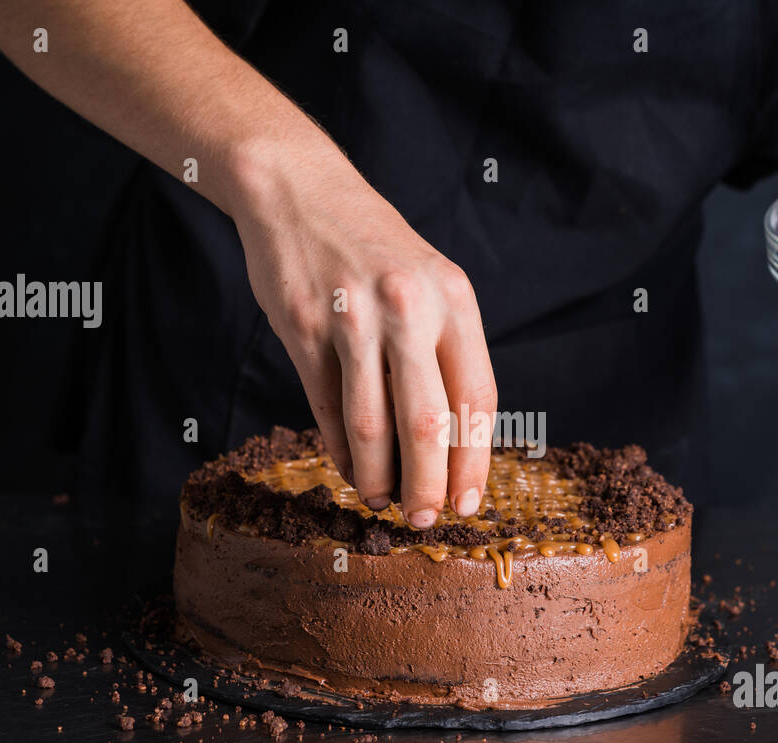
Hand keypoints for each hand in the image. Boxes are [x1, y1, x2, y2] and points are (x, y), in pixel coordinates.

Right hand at [230, 142, 496, 527]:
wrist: (299, 189)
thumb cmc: (372, 248)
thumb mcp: (428, 282)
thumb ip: (443, 350)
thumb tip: (451, 442)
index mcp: (454, 299)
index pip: (478, 398)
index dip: (476, 459)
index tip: (471, 501)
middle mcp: (410, 307)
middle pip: (430, 423)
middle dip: (431, 484)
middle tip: (427, 519)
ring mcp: (355, 317)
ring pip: (374, 424)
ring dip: (379, 478)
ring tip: (382, 502)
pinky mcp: (304, 327)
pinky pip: (327, 407)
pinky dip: (341, 450)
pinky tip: (350, 470)